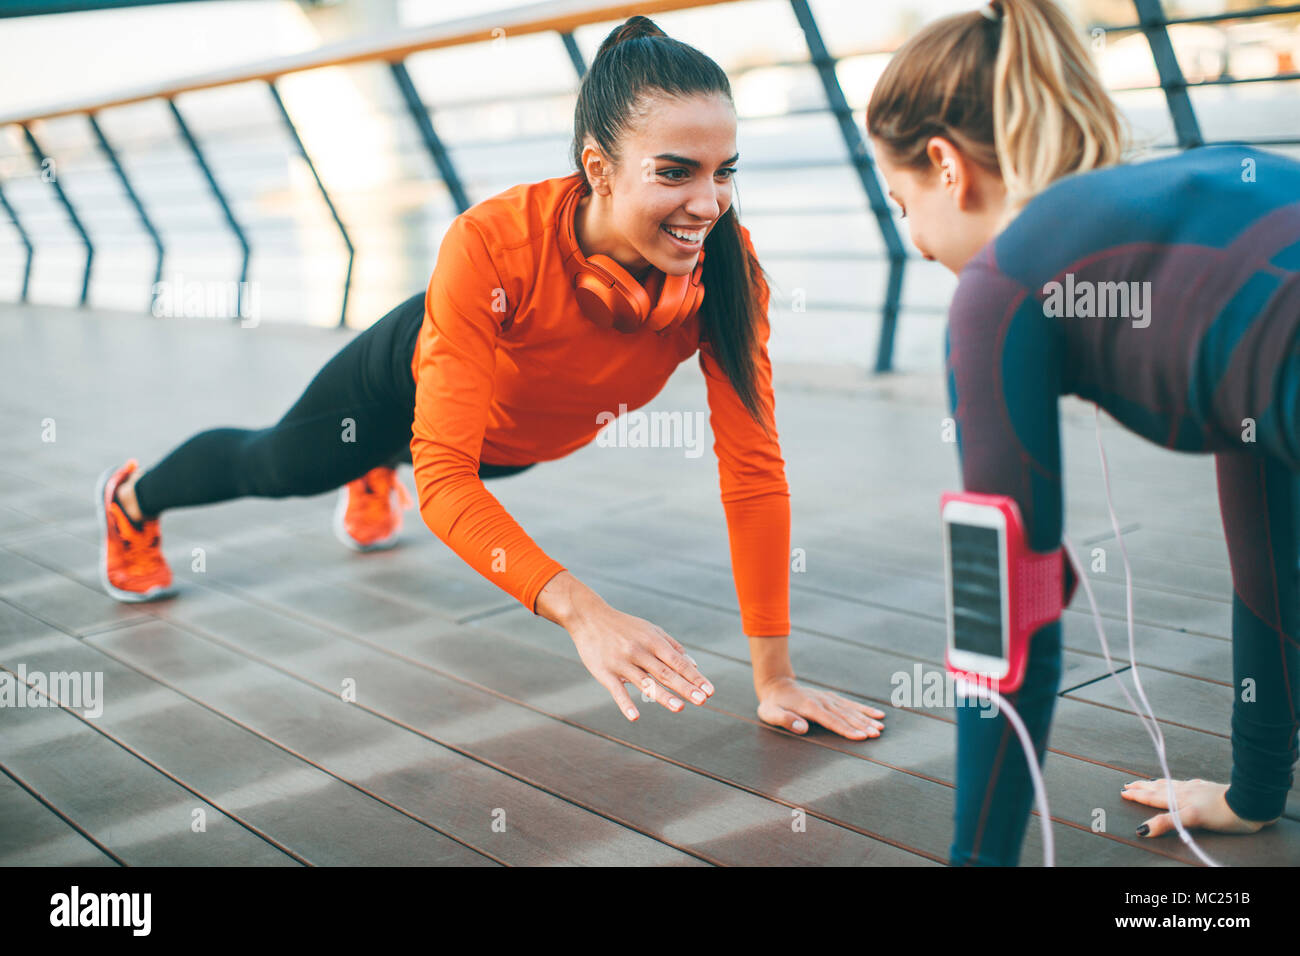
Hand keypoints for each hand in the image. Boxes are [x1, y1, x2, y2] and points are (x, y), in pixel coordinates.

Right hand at [550, 578, 713, 720]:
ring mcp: (622, 662)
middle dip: (685, 687)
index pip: (678, 662)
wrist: (589, 617)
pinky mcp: (604, 672)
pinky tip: (635, 717)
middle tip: (702, 700)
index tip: (710, 691)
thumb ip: (673, 647)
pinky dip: (625, 703)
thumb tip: (695, 666)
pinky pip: (616, 690)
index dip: (694, 677)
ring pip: (645, 681)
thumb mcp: (650, 630)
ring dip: (663, 695)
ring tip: (680, 708)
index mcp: (653, 641)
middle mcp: (639, 651)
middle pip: (666, 672)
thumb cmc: (624, 626)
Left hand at [756, 675, 884, 739]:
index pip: (831, 721)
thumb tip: (803, 728)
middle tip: (877, 734)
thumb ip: (785, 720)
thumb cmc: (772, 704)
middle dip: (862, 725)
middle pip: (845, 715)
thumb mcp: (770, 713)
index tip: (861, 737)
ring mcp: (828, 699)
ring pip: (850, 710)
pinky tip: (877, 714)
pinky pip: (850, 704)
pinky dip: (864, 709)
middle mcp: (822, 701)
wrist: (777, 684)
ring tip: (881, 727)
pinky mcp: (831, 698)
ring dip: (866, 718)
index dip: (846, 729)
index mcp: (809, 707)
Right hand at [1121, 778, 1280, 836]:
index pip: (1153, 797)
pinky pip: (1186, 784)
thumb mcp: (1192, 819)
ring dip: (1156, 784)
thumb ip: (1167, 822)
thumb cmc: (1222, 814)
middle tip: (1128, 784)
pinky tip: (1181, 783)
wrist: (1248, 803)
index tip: (1124, 792)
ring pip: (1171, 785)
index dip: (1138, 795)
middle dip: (1143, 787)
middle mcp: (1185, 791)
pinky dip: (1176, 783)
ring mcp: (1197, 788)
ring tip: (1147, 782)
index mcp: (1179, 798)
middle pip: (1159, 788)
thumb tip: (1142, 829)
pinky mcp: (1208, 788)